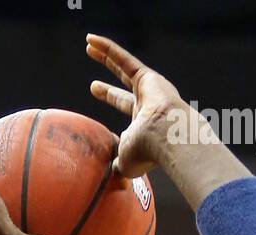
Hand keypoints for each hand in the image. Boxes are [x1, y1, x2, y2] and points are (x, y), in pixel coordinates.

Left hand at [86, 32, 184, 177]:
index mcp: (143, 121)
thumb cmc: (147, 154)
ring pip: (123, 66)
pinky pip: (123, 59)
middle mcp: (147, 102)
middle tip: (93, 73)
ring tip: (88, 43)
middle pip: (123, 84)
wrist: (167, 139)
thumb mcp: (126, 162)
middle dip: (108, 78)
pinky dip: (107, 49)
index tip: (94, 88)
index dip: (109, 96)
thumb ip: (118, 163)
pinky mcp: (147, 77)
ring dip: (105, 54)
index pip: (123, 105)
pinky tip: (92, 40)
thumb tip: (112, 172)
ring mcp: (149, 87)